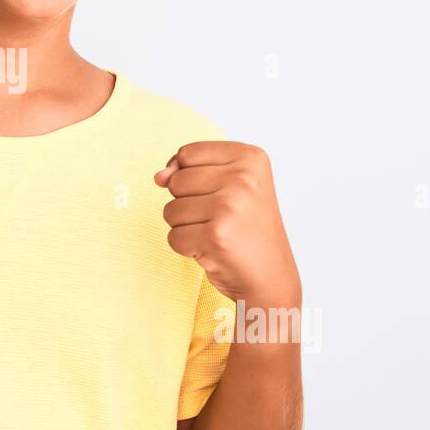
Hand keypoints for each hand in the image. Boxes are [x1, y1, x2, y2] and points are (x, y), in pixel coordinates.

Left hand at [154, 141, 299, 305]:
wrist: (271, 276)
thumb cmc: (245, 228)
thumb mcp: (228, 185)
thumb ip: (189, 170)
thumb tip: (159, 177)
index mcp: (250, 157)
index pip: (187, 154)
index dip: (189, 176)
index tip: (218, 193)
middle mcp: (244, 178)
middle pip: (176, 181)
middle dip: (187, 204)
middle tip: (220, 218)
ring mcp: (230, 206)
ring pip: (170, 209)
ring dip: (186, 227)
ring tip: (217, 233)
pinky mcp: (216, 235)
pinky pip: (173, 237)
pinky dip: (187, 248)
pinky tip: (213, 249)